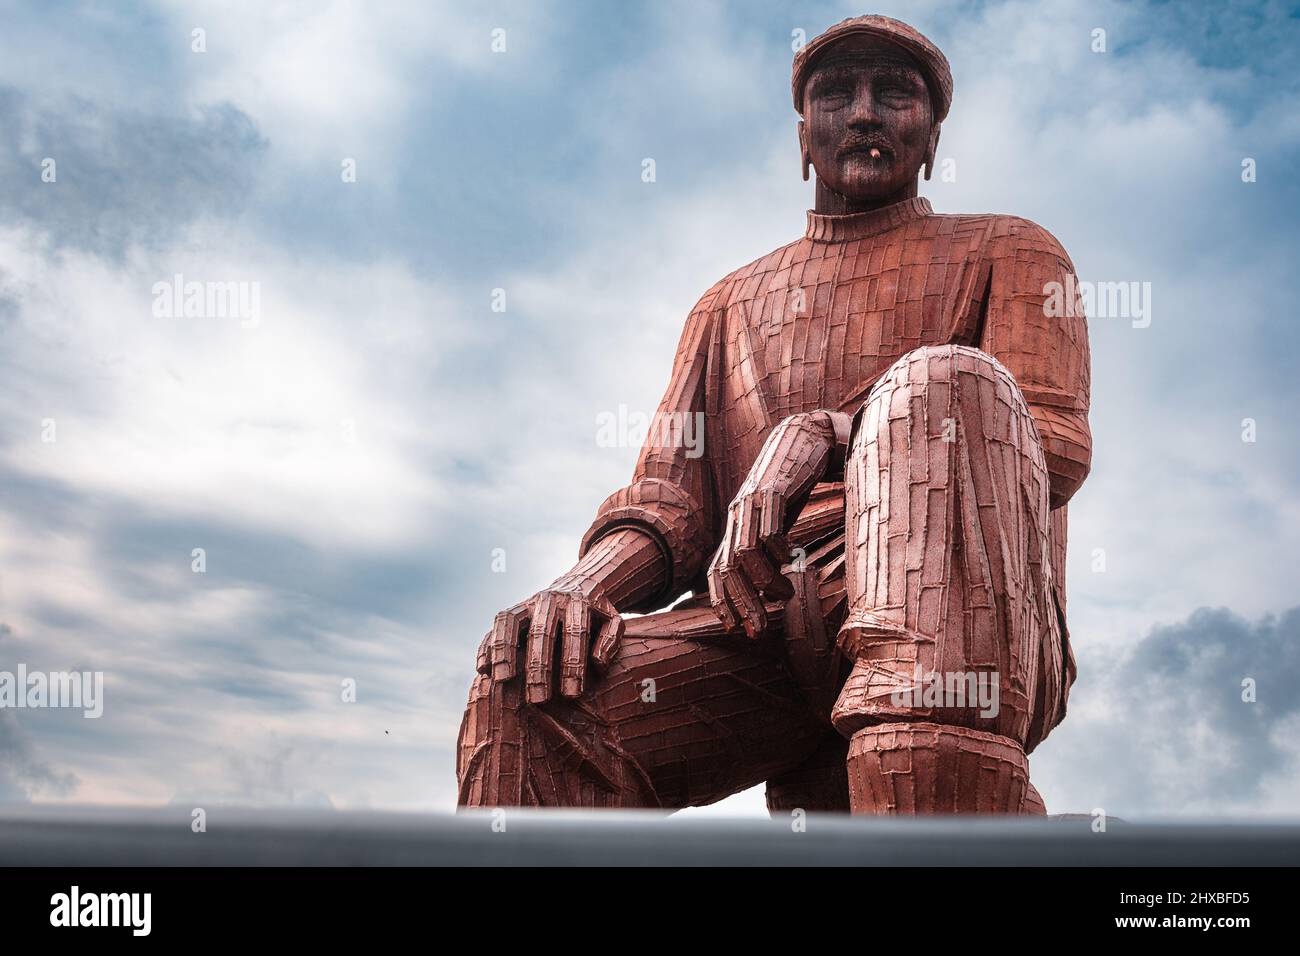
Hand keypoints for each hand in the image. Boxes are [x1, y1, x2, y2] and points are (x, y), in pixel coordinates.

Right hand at [476, 581, 623, 703]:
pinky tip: (482, 669)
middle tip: (539, 699)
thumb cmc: (596, 616)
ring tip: (502, 680)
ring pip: (510, 623)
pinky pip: (495, 626)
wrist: (577, 586)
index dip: (573, 664)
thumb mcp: (613, 622)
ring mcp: (527, 603)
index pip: (576, 633)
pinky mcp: (511, 611)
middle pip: (542, 632)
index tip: (572, 694)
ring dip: (504, 650)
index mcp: (578, 602)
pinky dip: (486, 645)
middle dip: (539, 666)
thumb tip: (597, 664)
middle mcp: (550, 599)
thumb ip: (611, 641)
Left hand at [707, 488, 795, 637]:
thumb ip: (769, 549)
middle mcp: (738, 517)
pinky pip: (767, 527)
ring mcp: (752, 503)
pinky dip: (777, 550)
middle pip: (728, 569)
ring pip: (745, 553)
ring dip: (764, 582)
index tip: (735, 630)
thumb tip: (772, 587)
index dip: (722, 602)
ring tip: (785, 594)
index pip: (718, 571)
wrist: (806, 437)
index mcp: (736, 527)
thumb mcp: (776, 520)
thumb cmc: (793, 484)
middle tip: (757, 632)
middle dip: (740, 605)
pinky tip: (791, 557)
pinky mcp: (772, 489)